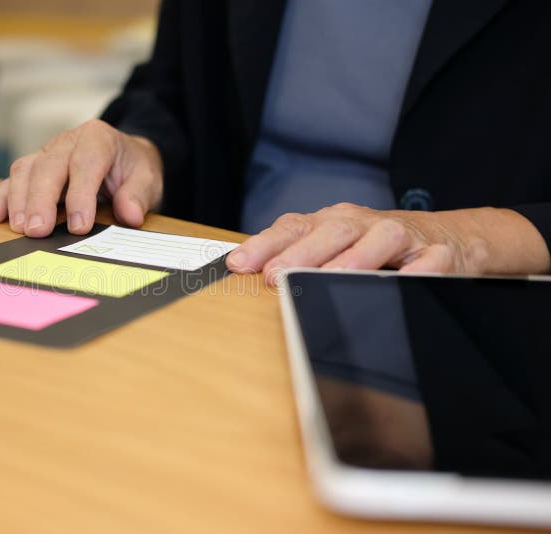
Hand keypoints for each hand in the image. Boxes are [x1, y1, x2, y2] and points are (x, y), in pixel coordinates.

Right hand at [0, 119, 163, 236]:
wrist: (124, 156)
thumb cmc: (132, 168)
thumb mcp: (148, 178)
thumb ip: (138, 195)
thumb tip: (130, 214)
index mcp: (98, 138)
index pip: (85, 163)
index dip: (80, 196)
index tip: (79, 226)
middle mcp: (67, 142)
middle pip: (48, 167)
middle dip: (41, 200)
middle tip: (37, 231)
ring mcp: (46, 153)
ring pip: (26, 170)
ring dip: (18, 201)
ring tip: (19, 229)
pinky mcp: (33, 168)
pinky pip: (12, 179)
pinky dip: (1, 197)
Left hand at [226, 202, 550, 283]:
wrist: (449, 238)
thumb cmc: (376, 247)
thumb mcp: (333, 246)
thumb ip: (294, 255)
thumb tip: (245, 270)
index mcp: (333, 222)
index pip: (294, 226)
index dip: (265, 244)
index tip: (239, 263)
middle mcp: (364, 224)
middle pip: (332, 231)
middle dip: (302, 252)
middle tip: (277, 275)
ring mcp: (402, 236)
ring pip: (380, 239)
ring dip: (355, 258)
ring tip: (332, 277)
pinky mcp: (438, 253)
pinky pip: (429, 262)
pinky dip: (418, 272)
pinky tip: (402, 283)